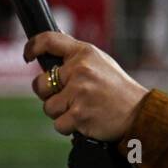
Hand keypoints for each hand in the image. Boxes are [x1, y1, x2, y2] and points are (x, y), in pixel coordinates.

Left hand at [25, 31, 148, 141]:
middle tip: (66, 98)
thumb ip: (77, 58)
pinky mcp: (79, 115)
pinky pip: (58, 124)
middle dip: (48, 94)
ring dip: (61, 113)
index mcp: (84, 53)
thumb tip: (51, 51)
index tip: (28, 55)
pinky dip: (69, 127)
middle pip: (40, 84)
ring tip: (82, 109)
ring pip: (48, 107)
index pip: (49, 40)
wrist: (139, 113)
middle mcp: (80, 70)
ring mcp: (78, 93)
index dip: (32, 47)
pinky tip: (85, 121)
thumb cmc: (118, 89)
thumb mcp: (101, 62)